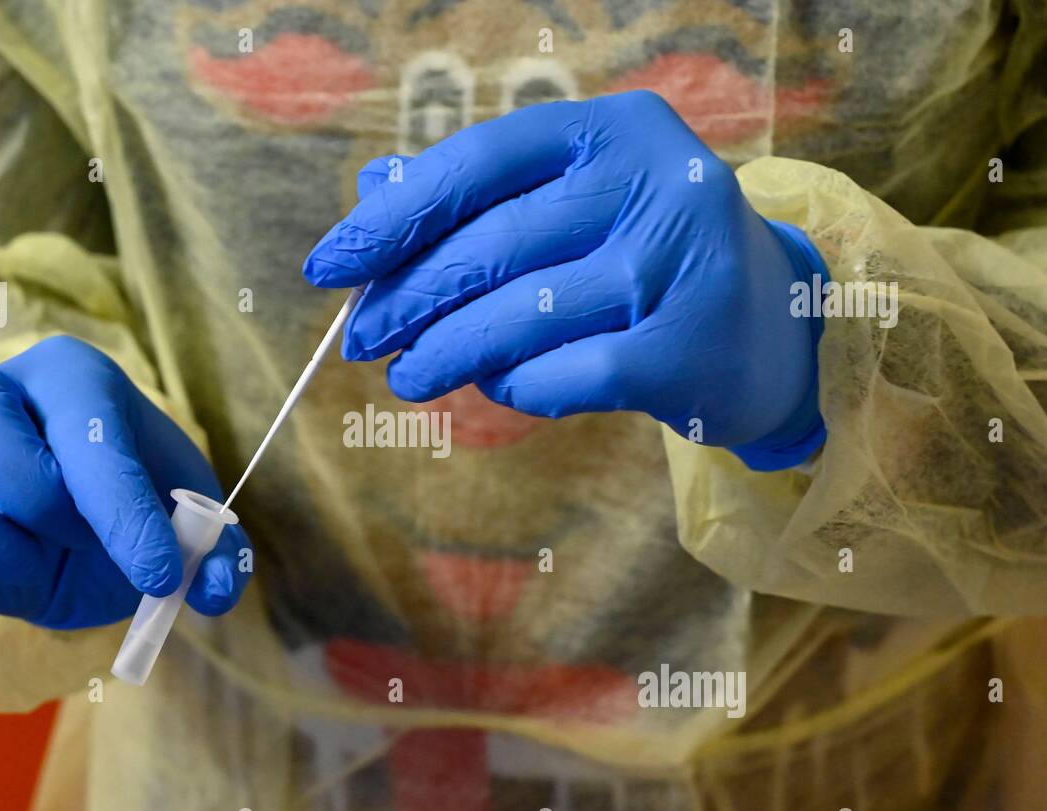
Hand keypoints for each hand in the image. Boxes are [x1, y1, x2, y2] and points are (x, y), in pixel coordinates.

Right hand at [0, 336, 251, 628]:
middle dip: (48, 520)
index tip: (157, 575)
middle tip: (79, 544)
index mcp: (73, 376)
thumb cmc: (128, 513)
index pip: (86, 432)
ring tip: (31, 561)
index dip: (123, 512)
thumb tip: (212, 589)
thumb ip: (216, 553)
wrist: (75, 531)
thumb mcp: (186, 527)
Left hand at [303, 91, 827, 469]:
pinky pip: (560, 377)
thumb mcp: (580, 197)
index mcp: (615, 129)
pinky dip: (514, 387)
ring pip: (518, 318)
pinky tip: (494, 388)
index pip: (476, 163)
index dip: (392, 218)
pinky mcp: (683, 351)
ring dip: (443, 355)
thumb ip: (485, 194)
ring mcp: (675, 269)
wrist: (776, 325)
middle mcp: (655, 184)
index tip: (328, 266)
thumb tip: (373, 191)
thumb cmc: (650, 252)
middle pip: (490, 247)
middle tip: (362, 338)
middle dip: (406, 300)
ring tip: (408, 376)